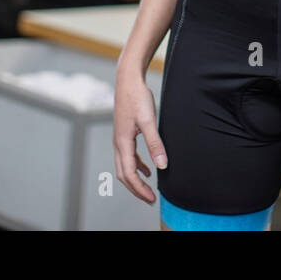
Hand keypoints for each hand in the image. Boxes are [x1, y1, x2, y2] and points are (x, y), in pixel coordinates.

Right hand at [113, 69, 167, 203]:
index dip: (139, 189)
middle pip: (124, 174)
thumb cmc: (137, 97)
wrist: (128, 79)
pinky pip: (128, 156)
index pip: (128, 174)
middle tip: (150, 199)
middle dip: (136, 189)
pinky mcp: (125, 133)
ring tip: (149, 189)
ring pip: (125, 166)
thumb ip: (155, 143)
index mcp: (122, 142)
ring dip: (136, 179)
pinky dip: (137, 166)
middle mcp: (118, 143)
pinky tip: (148, 168)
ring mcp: (120, 138)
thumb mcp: (148, 120)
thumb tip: (162, 165)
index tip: (151, 198)